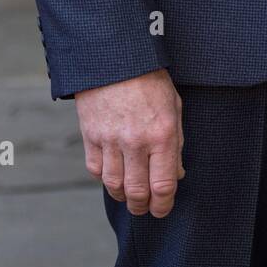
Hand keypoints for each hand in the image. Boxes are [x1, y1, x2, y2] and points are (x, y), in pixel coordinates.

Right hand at [76, 68, 184, 218]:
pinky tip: (112, 174)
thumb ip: (176, 142)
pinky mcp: (90, 135)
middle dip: (142, 207)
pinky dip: (104, 177)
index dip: (163, 205)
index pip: (163, 185)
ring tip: (128, 195)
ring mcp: (111, 139)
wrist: (115, 56)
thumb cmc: (149, 79)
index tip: (162, 209)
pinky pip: (96, 169)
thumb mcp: (173, 106)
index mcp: (162, 133)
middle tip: (144, 208)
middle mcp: (136, 141)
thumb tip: (176, 174)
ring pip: (114, 185)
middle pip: (137, 192)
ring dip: (122, 196)